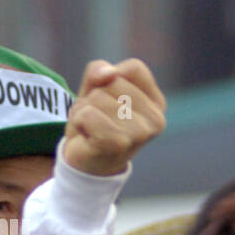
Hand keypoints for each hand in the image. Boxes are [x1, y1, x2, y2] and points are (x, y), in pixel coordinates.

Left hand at [60, 58, 165, 175]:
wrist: (84, 166)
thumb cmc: (94, 124)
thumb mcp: (95, 90)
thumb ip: (99, 71)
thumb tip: (107, 73)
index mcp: (157, 103)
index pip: (134, 68)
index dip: (110, 79)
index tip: (108, 103)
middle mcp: (156, 119)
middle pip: (113, 82)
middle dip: (93, 97)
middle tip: (96, 120)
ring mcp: (140, 132)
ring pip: (98, 97)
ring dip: (83, 111)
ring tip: (90, 129)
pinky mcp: (119, 143)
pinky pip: (87, 114)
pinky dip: (78, 122)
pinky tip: (85, 136)